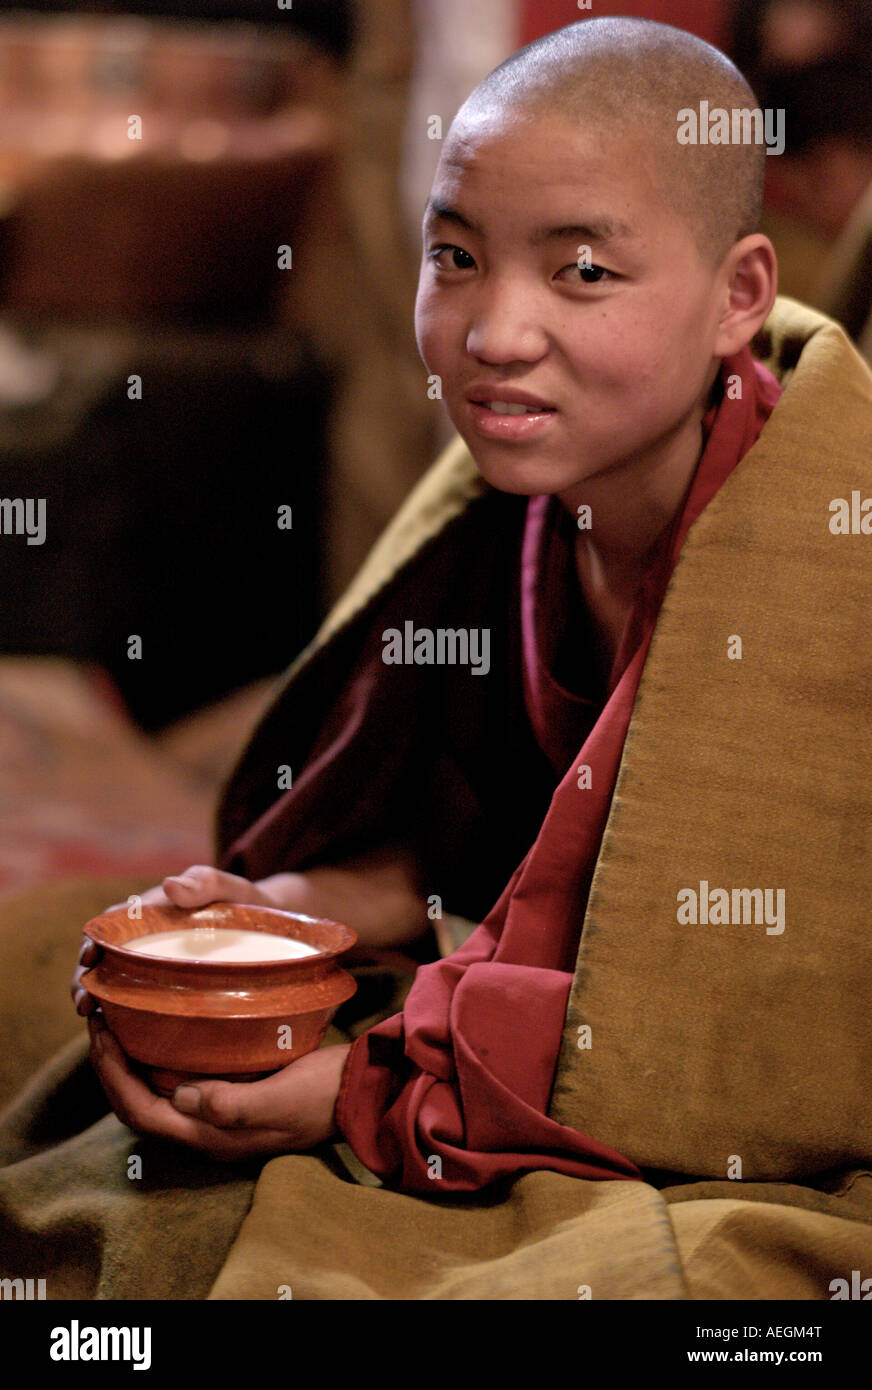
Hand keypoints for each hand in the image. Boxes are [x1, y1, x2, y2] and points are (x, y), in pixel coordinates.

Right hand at [71, 866, 281, 1016]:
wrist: (270, 925)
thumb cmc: (247, 902)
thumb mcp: (230, 888)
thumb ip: (205, 882)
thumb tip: (169, 885)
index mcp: (153, 913)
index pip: (110, 926)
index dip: (92, 942)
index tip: (88, 960)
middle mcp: (146, 941)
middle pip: (103, 957)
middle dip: (86, 978)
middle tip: (84, 1002)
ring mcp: (155, 966)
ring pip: (115, 981)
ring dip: (97, 996)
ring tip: (92, 1017)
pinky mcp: (167, 988)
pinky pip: (138, 999)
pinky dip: (122, 1012)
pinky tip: (117, 1030)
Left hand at [88, 1015, 351, 1160]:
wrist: (360, 1093)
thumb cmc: (323, 1093)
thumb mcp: (280, 1098)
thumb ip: (231, 1104)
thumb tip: (181, 1095)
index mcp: (212, 1136)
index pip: (140, 1111)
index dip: (113, 1076)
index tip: (100, 1033)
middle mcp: (209, 1131)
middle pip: (140, 1106)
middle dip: (113, 1068)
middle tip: (101, 1022)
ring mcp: (221, 1115)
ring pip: (158, 1095)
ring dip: (133, 1063)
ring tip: (122, 1023)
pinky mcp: (235, 1095)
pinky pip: (181, 1082)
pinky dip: (161, 1059)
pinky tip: (164, 1031)